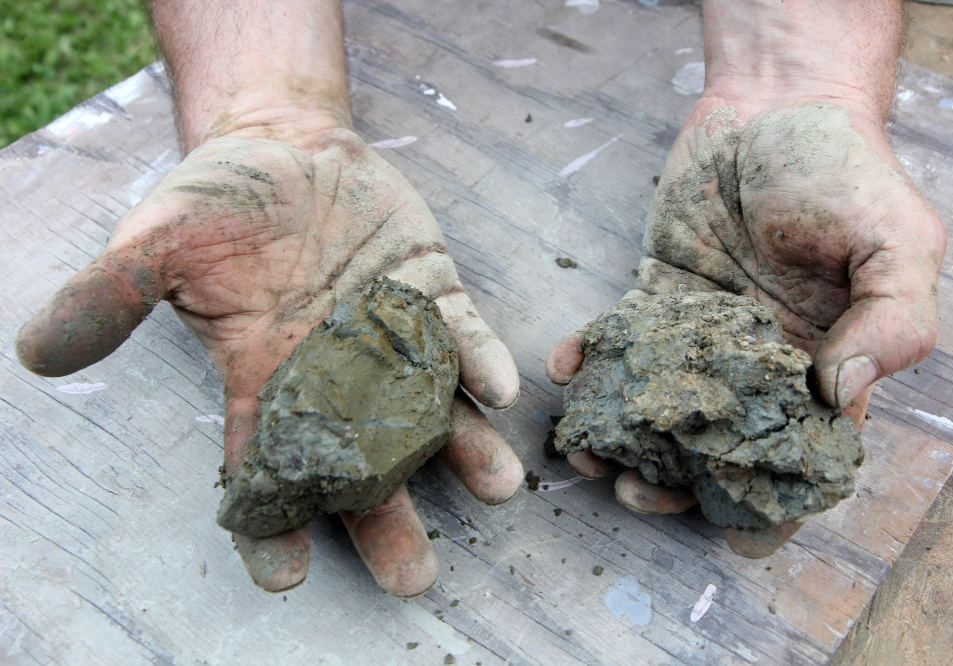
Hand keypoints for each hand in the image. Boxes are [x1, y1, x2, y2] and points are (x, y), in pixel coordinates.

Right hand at [16, 127, 522, 594]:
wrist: (285, 145)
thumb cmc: (219, 200)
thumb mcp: (157, 239)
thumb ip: (111, 293)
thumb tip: (36, 350)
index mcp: (263, 377)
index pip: (262, 467)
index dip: (270, 524)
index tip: (284, 575)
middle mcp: (335, 376)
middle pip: (362, 466)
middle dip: (386, 520)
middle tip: (413, 577)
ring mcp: (391, 340)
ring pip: (430, 413)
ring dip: (463, 451)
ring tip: (494, 489)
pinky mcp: (430, 295)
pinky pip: (460, 336)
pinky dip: (478, 362)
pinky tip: (497, 390)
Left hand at [547, 96, 944, 555]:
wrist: (774, 103)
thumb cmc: (844, 170)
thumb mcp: (896, 242)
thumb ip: (892, 321)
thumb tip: (839, 391)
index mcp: (825, 363)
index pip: (801, 453)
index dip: (774, 501)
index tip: (736, 537)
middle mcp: (759, 361)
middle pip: (715, 442)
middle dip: (675, 479)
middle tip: (634, 491)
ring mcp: (702, 331)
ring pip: (659, 403)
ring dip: (622, 434)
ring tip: (587, 453)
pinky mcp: (656, 294)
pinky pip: (618, 336)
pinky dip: (589, 355)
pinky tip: (565, 365)